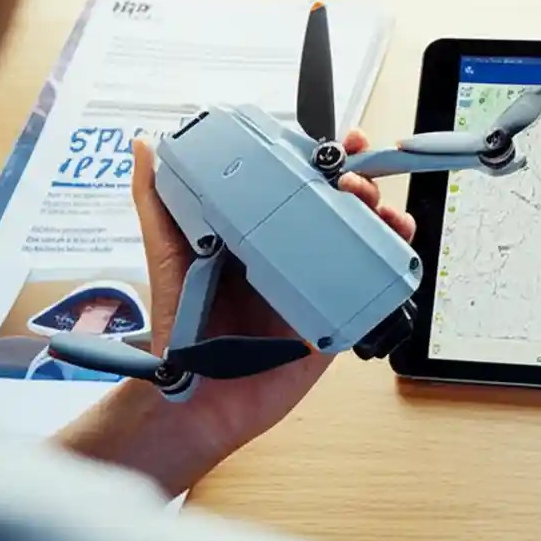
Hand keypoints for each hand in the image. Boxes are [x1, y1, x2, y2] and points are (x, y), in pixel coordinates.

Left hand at [134, 129, 415, 454]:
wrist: (200, 397)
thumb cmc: (181, 329)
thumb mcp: (167, 255)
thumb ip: (159, 202)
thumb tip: (143, 146)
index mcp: (260, 232)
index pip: (303, 183)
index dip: (328, 160)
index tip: (341, 142)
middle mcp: (294, 253)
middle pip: (343, 206)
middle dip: (363, 183)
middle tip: (356, 181)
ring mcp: (319, 284)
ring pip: (366, 239)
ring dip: (384, 217)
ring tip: (380, 211)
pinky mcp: (337, 318)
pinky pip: (374, 287)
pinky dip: (395, 263)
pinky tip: (397, 247)